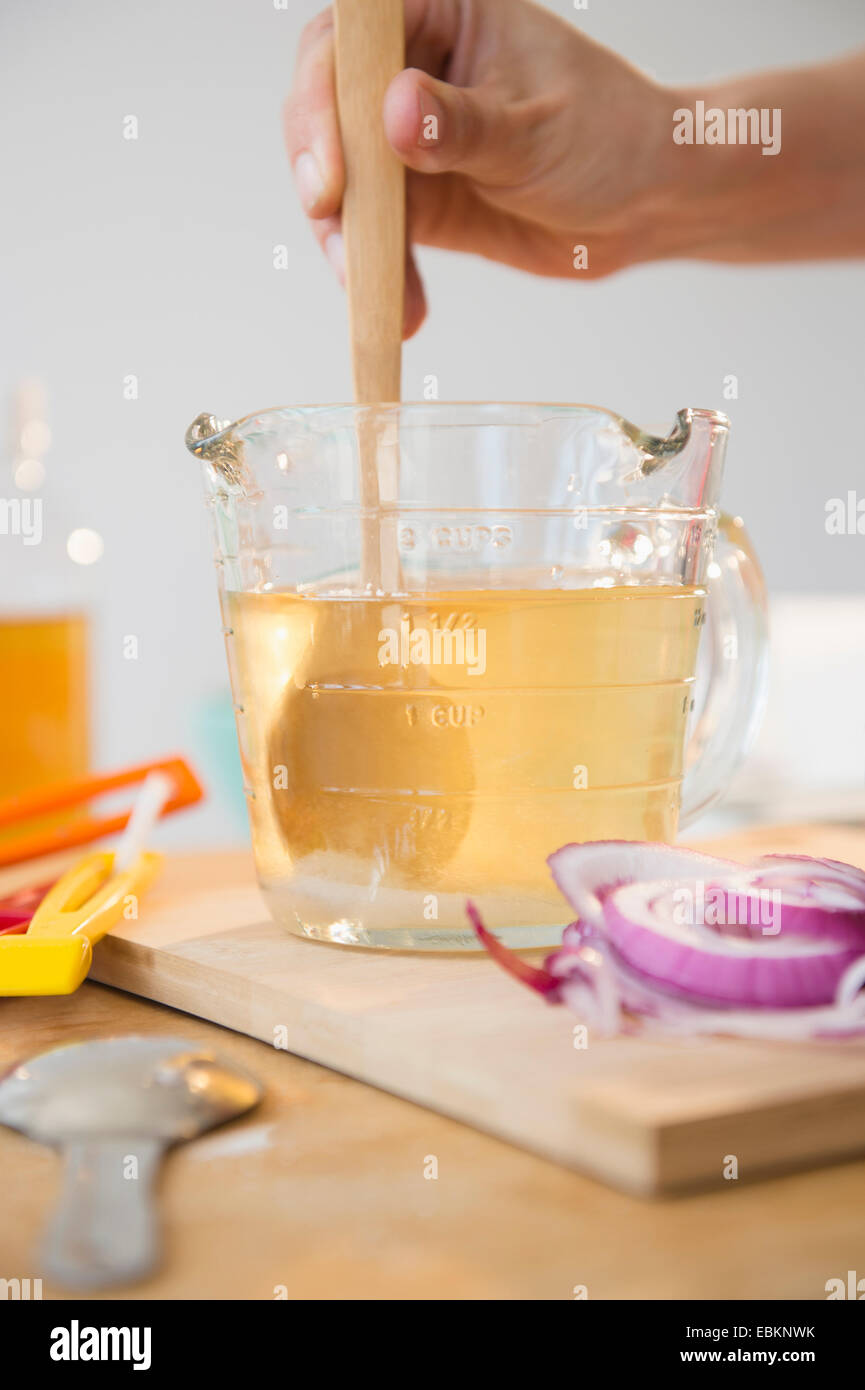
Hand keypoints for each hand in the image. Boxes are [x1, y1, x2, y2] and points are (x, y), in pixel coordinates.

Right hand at [284, 0, 669, 335]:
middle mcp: (407, 70)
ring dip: (347, 242)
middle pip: (324, 113)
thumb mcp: (533, 128)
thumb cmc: (609, 135)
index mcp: (437, 15)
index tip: (334, 170)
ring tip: (371, 291)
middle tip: (330, 220)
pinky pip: (374, 239)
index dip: (321, 98)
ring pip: (341, 185)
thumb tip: (396, 110)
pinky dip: (380, 277)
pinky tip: (404, 313)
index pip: (347, 39)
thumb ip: (462, 124)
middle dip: (321, 175)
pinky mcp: (414, 202)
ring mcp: (404, 141)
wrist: (645, 204)